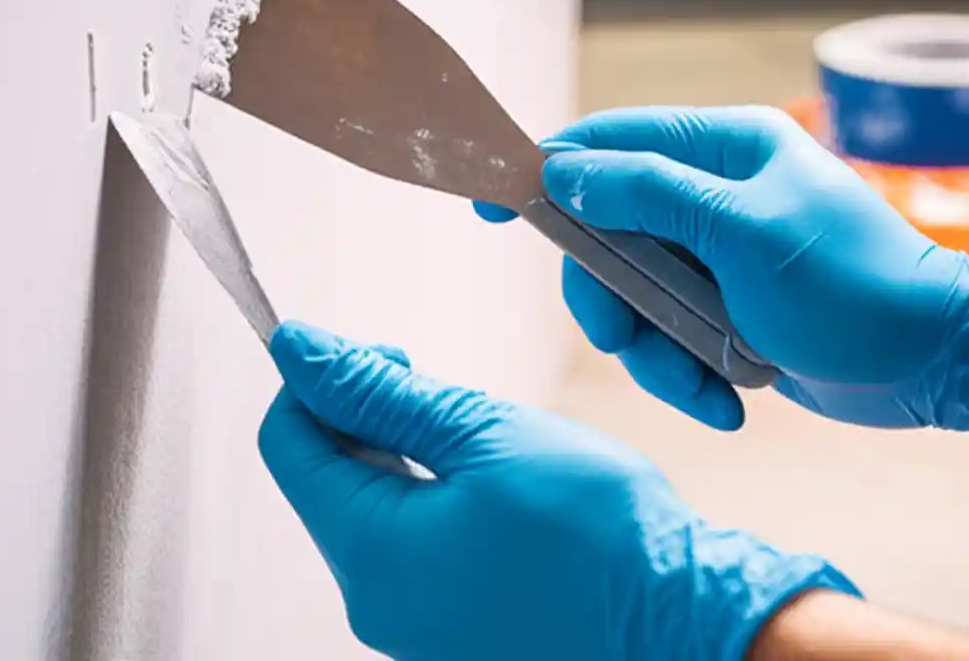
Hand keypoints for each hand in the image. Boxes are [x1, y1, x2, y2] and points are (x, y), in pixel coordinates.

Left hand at [260, 321, 856, 660]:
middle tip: (427, 381)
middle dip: (360, 413)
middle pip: (321, 477)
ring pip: (365, 508)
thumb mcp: (484, 435)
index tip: (371, 348)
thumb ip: (381, 394)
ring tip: (469, 431)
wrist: (689, 625)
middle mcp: (373, 599)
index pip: (286, 443)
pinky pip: (405, 545)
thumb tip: (297, 350)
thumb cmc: (604, 533)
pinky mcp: (445, 627)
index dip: (315, 379)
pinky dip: (426, 496)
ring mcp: (409, 621)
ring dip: (397, 452)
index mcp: (370, 553)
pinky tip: (482, 478)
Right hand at [477, 106, 968, 430]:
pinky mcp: (718, 311)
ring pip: (628, 298)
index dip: (546, 171)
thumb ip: (648, 195)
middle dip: (609, 298)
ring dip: (653, 351)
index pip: (608, 143)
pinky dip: (685, 375)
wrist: (931, 366)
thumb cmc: (854, 286)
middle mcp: (708, 197)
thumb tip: (566, 173)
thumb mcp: (743, 231)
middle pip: (604, 236)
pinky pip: (664, 338)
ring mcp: (711, 257)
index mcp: (720, 150)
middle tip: (620, 338)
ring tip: (702, 382)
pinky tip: (728, 398)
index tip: (491, 205)